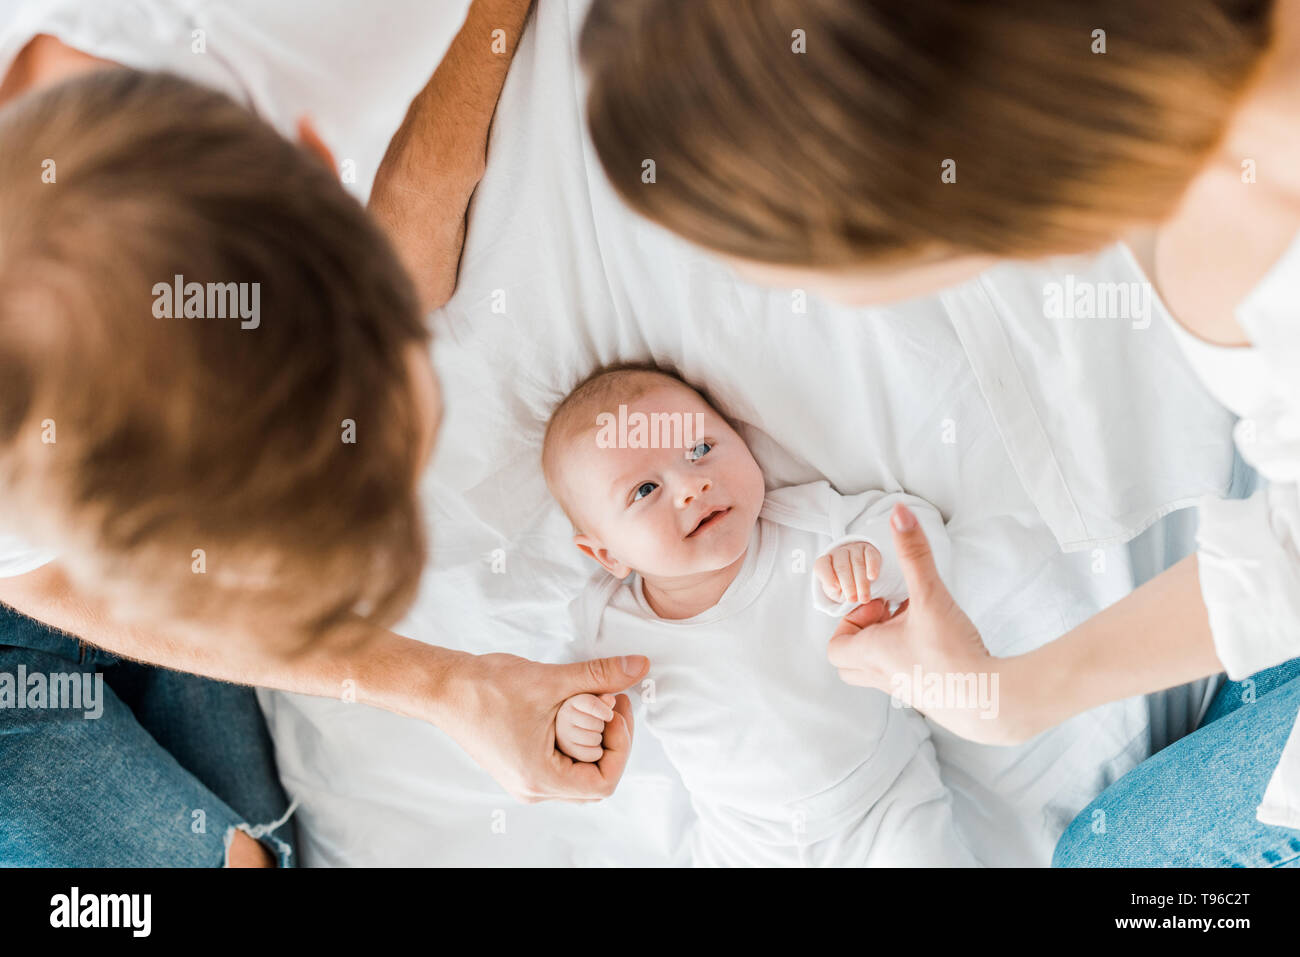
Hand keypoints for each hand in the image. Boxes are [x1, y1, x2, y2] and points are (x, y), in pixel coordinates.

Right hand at [430, 651, 648, 802]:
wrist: (444, 687)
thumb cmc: (486, 688)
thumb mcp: (552, 680)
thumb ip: (599, 676)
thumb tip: (638, 668)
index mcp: (540, 778)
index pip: (604, 783)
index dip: (621, 747)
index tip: (618, 710)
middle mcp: (533, 788)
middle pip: (594, 781)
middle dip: (611, 741)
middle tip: (611, 703)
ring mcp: (525, 779)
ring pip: (578, 772)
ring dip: (593, 739)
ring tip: (593, 702)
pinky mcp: (520, 766)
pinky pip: (561, 762)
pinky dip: (575, 739)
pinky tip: (573, 708)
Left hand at [814, 540, 880, 603]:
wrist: (860, 576)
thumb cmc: (843, 586)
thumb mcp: (836, 592)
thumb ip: (836, 593)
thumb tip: (839, 591)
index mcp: (825, 562)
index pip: (821, 567)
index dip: (828, 577)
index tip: (835, 589)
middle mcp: (839, 553)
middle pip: (841, 567)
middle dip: (848, 585)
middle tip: (852, 599)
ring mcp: (854, 549)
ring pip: (857, 563)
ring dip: (861, 582)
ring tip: (864, 598)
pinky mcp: (869, 549)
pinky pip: (870, 556)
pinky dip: (872, 566)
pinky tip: (872, 577)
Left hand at [825, 504, 1029, 744]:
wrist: (990, 700)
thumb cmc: (952, 653)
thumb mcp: (930, 595)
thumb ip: (914, 553)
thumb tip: (899, 514)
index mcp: (871, 656)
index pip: (835, 646)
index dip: (850, 621)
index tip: (879, 605)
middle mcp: (883, 678)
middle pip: (851, 662)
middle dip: (864, 634)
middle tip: (892, 616)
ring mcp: (905, 692)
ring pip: (880, 669)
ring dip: (890, 645)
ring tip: (918, 624)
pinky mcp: (930, 698)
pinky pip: (906, 678)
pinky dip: (913, 658)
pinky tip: (940, 641)